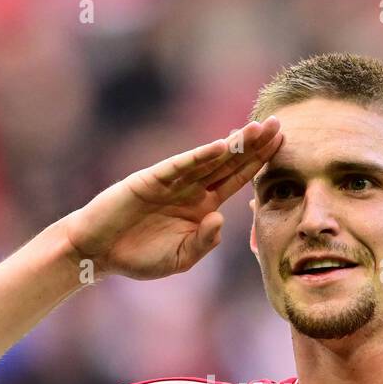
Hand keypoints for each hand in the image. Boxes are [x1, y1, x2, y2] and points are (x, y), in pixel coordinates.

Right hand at [61, 117, 282, 280]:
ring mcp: (173, 182)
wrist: (99, 252)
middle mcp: (192, 189)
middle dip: (255, 144)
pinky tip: (220, 146)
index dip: (260, 163)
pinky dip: (199, 156)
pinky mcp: (151, 179)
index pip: (238, 180)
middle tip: (280, 124)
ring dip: (233, 144)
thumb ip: (203, 243)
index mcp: (203, 207)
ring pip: (209, 159)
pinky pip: (180, 166)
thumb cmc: (139, 257)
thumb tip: (219, 221)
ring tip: (257, 129)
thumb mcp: (180, 259)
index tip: (283, 147)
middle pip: (230, 162)